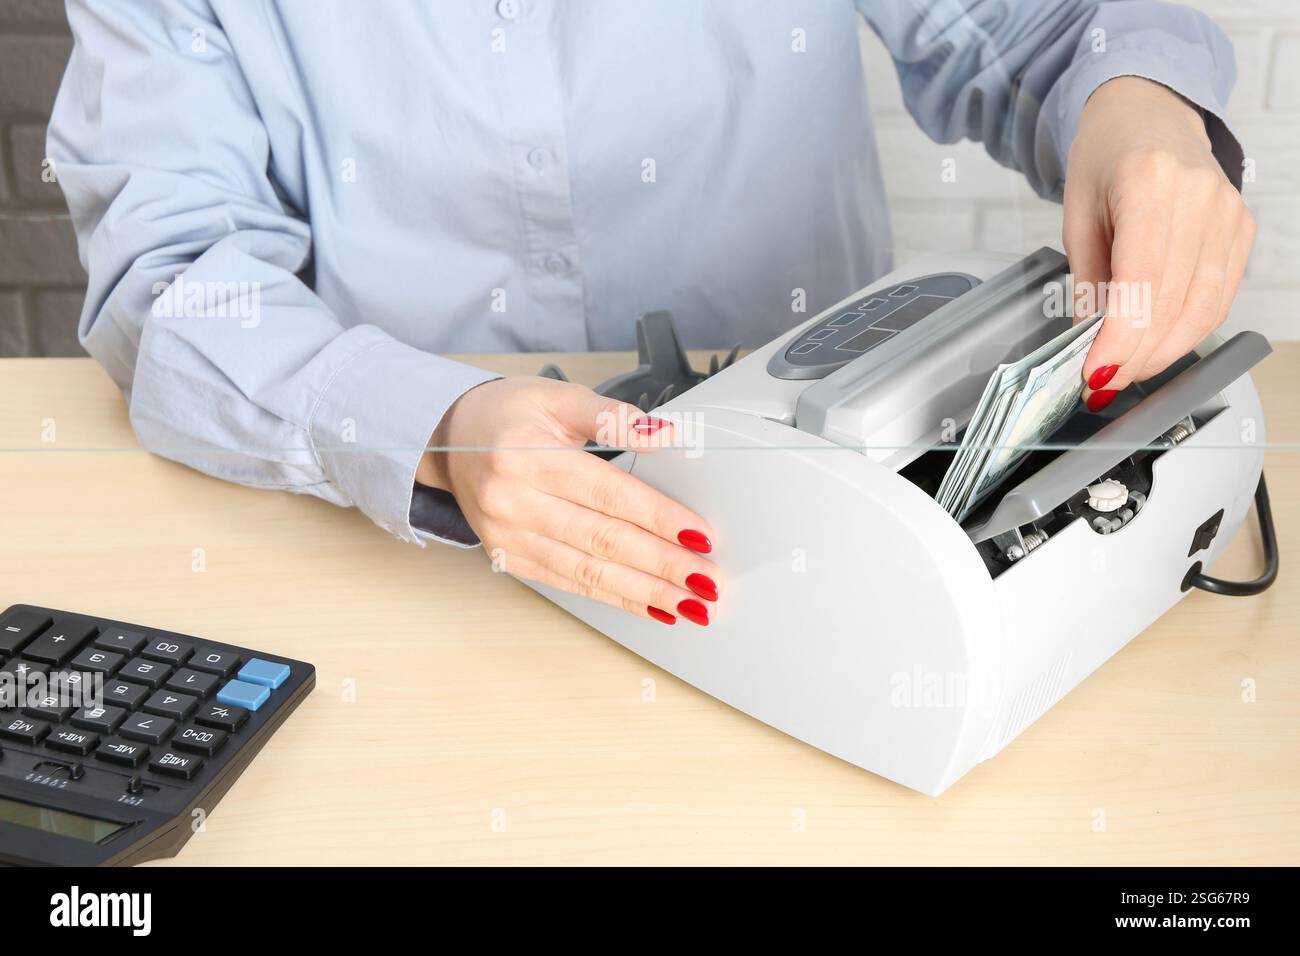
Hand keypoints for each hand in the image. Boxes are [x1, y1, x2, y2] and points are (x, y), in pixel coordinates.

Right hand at [417, 376, 719, 626]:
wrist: (448, 439)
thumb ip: (613, 417)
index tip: (700, 535)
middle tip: (706, 581)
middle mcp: (513, 500)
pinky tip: (650, 605)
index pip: (609, 493)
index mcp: (527, 455)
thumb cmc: (507, 414)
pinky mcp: (510, 558)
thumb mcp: (559, 397)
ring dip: (645, 591)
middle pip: (603, 540)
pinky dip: (614, 597)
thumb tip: (665, 434)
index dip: (659, 517)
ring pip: (588, 571)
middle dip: (662, 564)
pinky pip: (570, 583)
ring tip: (689, 604)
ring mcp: (509, 535)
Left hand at [1063, 76, 1254, 409]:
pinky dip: (1187, 331)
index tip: (1096, 375)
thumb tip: (1091, 341)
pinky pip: (1219, 297)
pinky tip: (1157, 345)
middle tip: (1102, 382)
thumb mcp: (1077, 214)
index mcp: (1150, 185)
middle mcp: (1200, 197)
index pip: (1141, 283)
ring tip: (1126, 370)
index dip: (1120, 340)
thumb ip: (1087, 278)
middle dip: (1135, 355)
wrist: (1148, 113)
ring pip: (1202, 310)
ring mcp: (1229, 213)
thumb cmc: (1105, 157)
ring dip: (1162, 352)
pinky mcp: (1243, 229)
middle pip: (1172, 304)